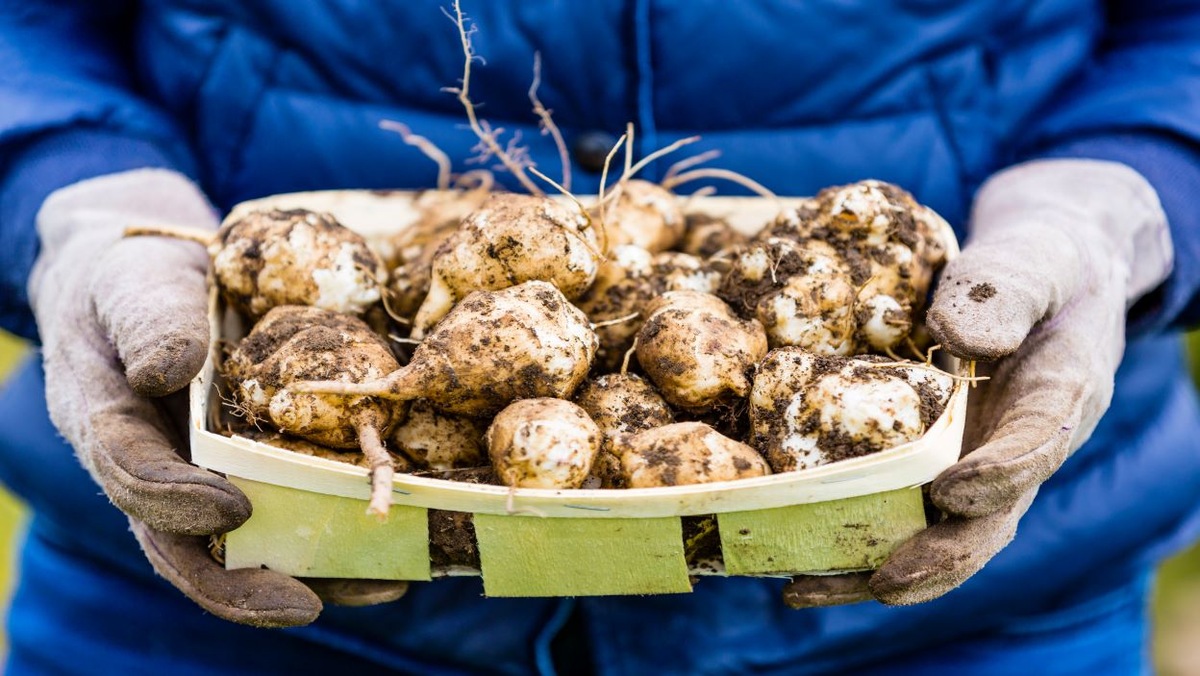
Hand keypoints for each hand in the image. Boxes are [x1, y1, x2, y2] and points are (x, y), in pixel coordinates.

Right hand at [28, 169, 405, 625]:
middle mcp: (151, 467)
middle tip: (300, 602)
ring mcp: (198, 478)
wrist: (151, 282)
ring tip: (372, 591)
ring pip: (235, 549)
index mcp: (108, 420)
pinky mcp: (245, 474)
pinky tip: (389, 564)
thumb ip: (150, 322)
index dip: (174, 498)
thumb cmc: (138, 279)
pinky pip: (281, 521)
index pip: (131, 472)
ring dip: (300, 576)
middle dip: (236, 583)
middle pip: (179, 542)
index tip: (230, 506)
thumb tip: (168, 370)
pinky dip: (328, 547)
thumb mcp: (138, 283)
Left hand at [784, 159, 1172, 606]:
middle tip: (884, 578)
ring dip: (878, 570)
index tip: (953, 491)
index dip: (999, 475)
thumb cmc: (1036, 265)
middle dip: (937, 555)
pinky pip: (901, 514)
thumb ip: (1004, 291)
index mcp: (1060, 395)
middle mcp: (1020, 447)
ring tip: (807, 590)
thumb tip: (960, 338)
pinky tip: (793, 567)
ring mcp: (977, 464)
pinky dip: (853, 546)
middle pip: (988, 520)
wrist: (1038, 281)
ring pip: (940, 536)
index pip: (1037, 445)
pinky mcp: (935, 466)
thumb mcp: (1030, 259)